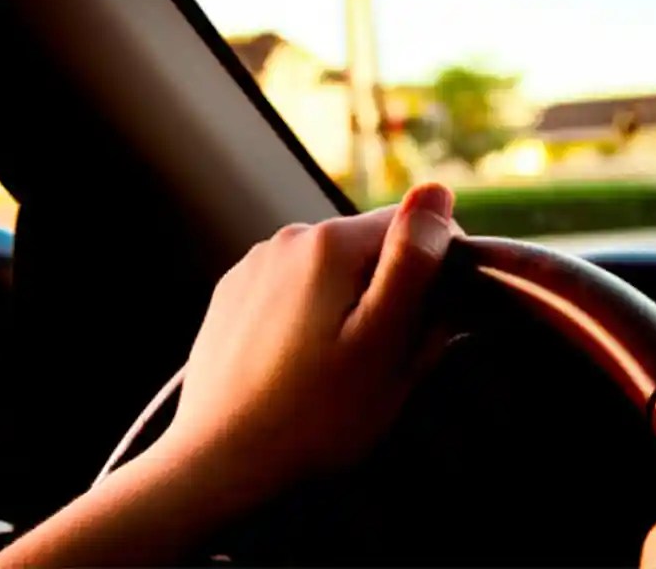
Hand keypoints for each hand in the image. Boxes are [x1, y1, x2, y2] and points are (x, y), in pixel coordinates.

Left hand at [155, 182, 459, 495]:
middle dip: (388, 295)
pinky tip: (298, 370)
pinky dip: (308, 320)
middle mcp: (288, 238)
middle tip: (381, 363)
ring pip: (332, 274)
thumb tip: (437, 191)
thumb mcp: (384, 342)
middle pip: (371, 250)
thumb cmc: (314, 416)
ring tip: (334, 373)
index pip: (415, 226)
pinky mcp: (233, 297)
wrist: (218, 464)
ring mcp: (254, 266)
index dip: (436, 274)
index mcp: (330, 241)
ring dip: (348, 307)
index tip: (426, 328)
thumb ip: (414, 261)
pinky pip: (293, 294)